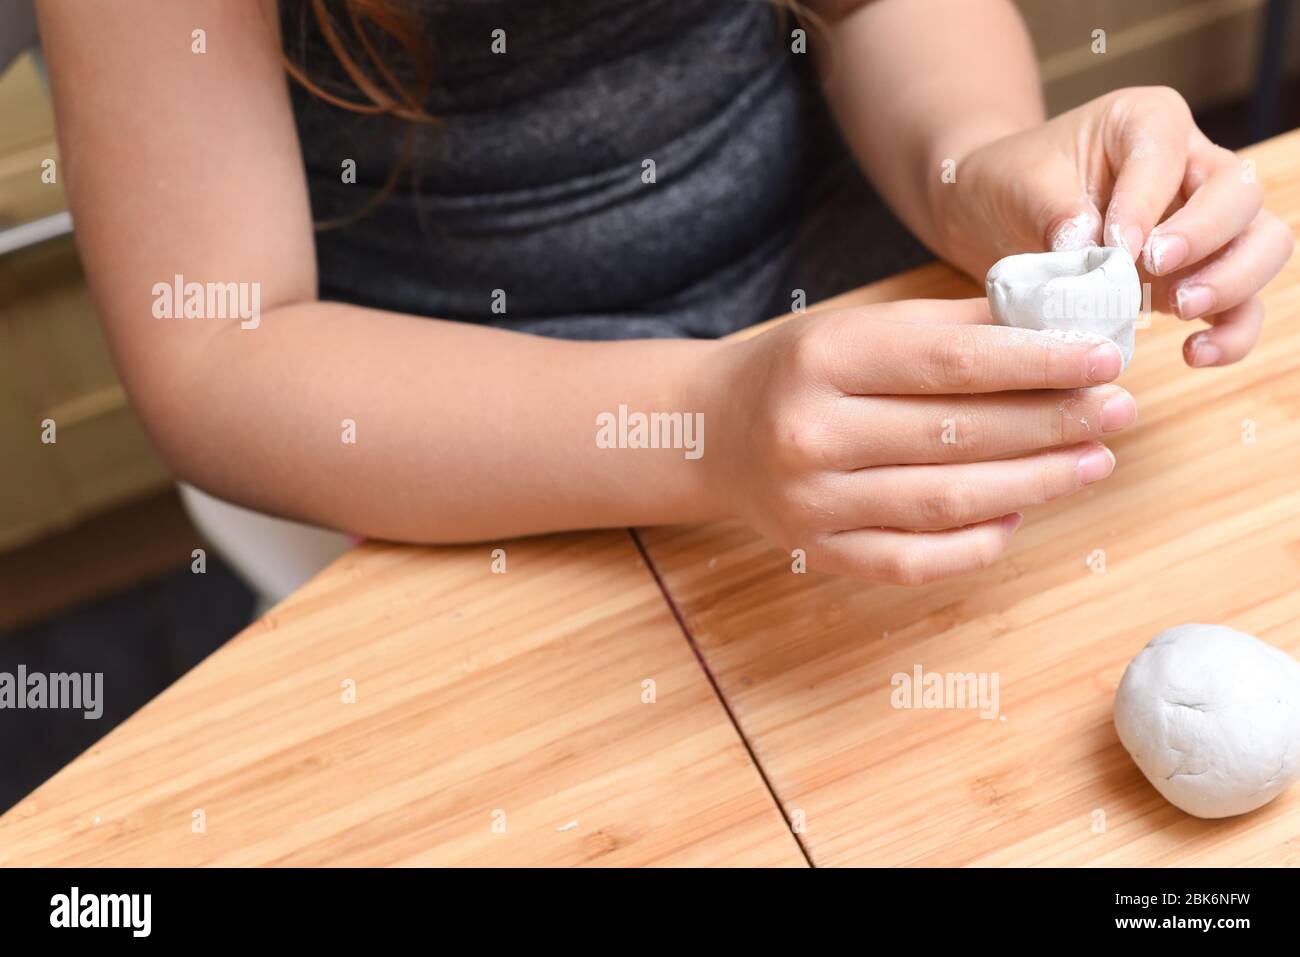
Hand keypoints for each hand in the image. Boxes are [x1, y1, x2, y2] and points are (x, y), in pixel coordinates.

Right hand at [697, 299, 1136, 584]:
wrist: (709, 432)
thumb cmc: (799, 370)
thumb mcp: (859, 327)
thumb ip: (950, 327)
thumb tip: (1057, 329)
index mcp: (823, 358)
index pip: (950, 362)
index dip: (1037, 363)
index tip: (1103, 358)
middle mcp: (811, 432)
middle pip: (958, 433)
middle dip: (1053, 422)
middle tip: (1118, 411)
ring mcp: (811, 502)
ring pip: (947, 501)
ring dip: (1035, 483)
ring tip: (1094, 461)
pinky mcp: (817, 551)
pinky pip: (913, 559)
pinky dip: (977, 543)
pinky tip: (1022, 515)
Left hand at [933, 87, 1293, 367]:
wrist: (999, 214)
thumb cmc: (1014, 183)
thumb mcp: (1019, 182)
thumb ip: (1053, 208)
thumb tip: (1084, 245)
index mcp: (1147, 121)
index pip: (1168, 154)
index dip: (1147, 203)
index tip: (1116, 246)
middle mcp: (1193, 165)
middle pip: (1240, 192)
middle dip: (1207, 235)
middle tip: (1155, 269)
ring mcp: (1206, 222)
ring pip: (1262, 243)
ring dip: (1233, 281)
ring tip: (1181, 310)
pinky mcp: (1201, 274)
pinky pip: (1242, 302)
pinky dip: (1231, 331)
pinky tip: (1194, 353)